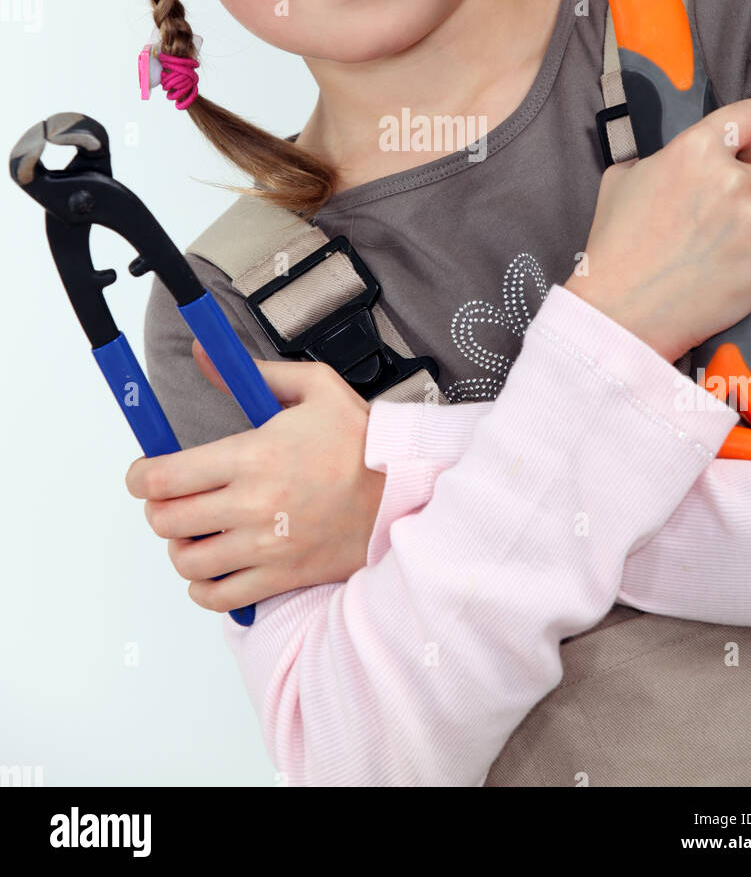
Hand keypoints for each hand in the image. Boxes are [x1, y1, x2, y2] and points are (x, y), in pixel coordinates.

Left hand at [125, 342, 385, 613]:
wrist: (407, 492)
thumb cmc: (363, 442)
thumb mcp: (315, 388)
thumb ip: (254, 372)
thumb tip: (205, 354)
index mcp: (253, 456)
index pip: (164, 477)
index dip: (140, 477)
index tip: (144, 474)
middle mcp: (253, 506)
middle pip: (167, 521)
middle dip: (159, 509)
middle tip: (172, 499)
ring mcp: (265, 547)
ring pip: (188, 562)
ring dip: (181, 547)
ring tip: (195, 532)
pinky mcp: (281, 578)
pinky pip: (218, 598)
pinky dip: (204, 588)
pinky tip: (214, 568)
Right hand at [565, 98, 750, 363]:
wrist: (620, 310)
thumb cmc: (615, 247)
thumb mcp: (622, 179)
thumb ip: (663, 159)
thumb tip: (680, 161)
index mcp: (696, 150)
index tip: (746, 153)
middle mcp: (731, 180)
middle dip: (750, 199)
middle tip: (713, 224)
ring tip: (715, 256)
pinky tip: (724, 277)